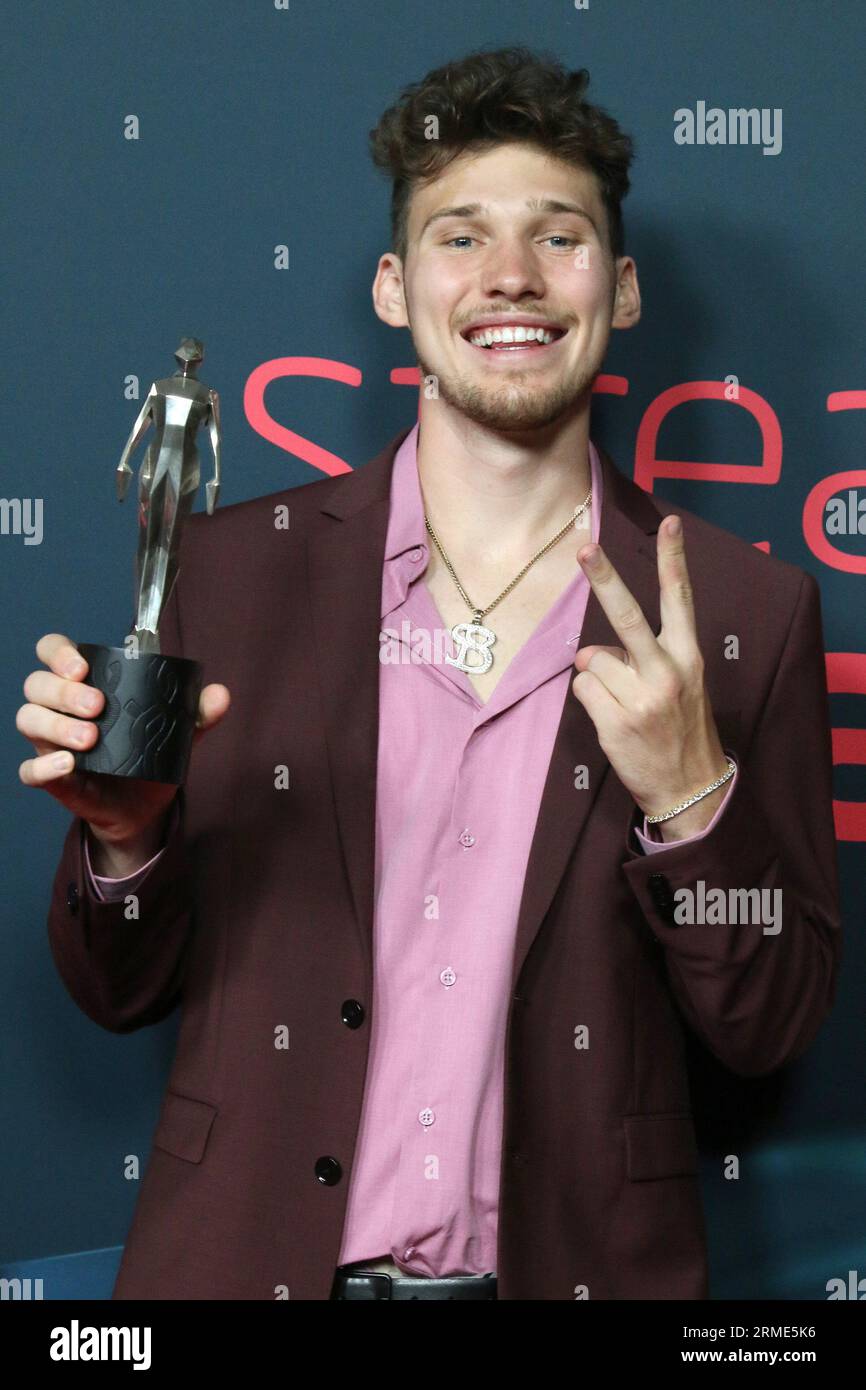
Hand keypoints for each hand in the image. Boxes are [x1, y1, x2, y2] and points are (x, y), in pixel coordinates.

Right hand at [17, 633, 230, 848]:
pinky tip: (68, 764)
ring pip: (28, 720)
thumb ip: (198, 712)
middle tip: (98, 706)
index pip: (53, 652)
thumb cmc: (150, 755)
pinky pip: (28, 769)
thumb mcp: (179, 731)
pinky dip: (43, 766)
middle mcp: (59, 709)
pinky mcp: (52, 778)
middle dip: (63, 691)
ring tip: (91, 738)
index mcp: (83, 685)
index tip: (82, 666)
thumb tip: (220, 693)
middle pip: (37, 685)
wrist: (146, 806)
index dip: (58, 652)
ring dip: (55, 725)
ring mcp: (51, 742)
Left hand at [572, 515, 728, 834]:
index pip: (681, 599)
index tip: (671, 522)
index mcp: (688, 657)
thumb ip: (638, 659)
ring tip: (622, 704)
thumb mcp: (677, 687)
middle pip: (626, 616)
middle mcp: (667, 672)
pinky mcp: (616, 722)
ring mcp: (641, 698)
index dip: (674, 559)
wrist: (691, 789)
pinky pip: (582, 690)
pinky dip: (588, 700)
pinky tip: (612, 720)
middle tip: (583, 548)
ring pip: (591, 660)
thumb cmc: (679, 731)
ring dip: (596, 678)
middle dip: (603, 578)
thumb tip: (590, 652)